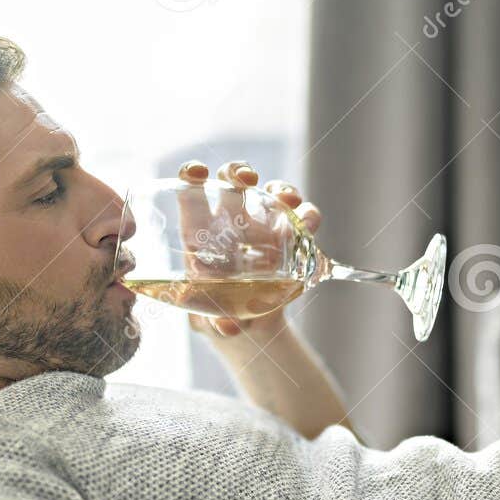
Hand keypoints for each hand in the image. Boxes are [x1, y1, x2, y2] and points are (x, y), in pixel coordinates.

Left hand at [176, 159, 320, 338]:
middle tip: (248, 180)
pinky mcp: (291, 239)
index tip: (198, 173)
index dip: (191, 174)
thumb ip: (215, 322)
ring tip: (288, 200)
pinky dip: (308, 215)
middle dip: (240, 172)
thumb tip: (227, 327)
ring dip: (281, 189)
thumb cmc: (215, 315)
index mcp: (200, 232)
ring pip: (272, 192)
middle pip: (233, 181)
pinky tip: (309, 223)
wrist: (247, 327)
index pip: (191, 190)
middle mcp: (232, 221)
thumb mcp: (210, 321)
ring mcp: (263, 226)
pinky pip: (303, 218)